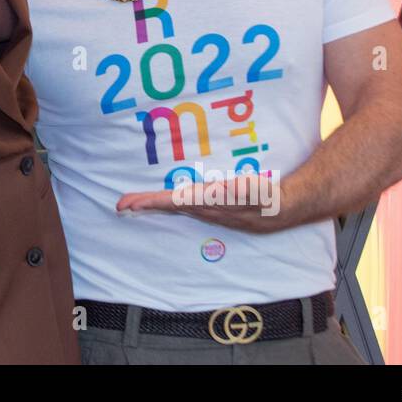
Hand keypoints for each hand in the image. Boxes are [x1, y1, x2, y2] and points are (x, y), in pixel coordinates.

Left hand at [116, 173, 290, 232]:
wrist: (281, 208)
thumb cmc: (264, 196)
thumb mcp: (252, 193)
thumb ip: (238, 193)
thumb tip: (218, 192)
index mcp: (208, 203)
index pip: (173, 202)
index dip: (152, 202)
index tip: (131, 204)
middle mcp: (203, 208)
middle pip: (168, 206)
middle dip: (144, 204)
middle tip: (120, 203)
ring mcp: (207, 210)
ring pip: (174, 207)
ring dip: (153, 204)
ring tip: (131, 202)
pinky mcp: (211, 208)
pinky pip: (184, 206)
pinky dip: (167, 205)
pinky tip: (158, 204)